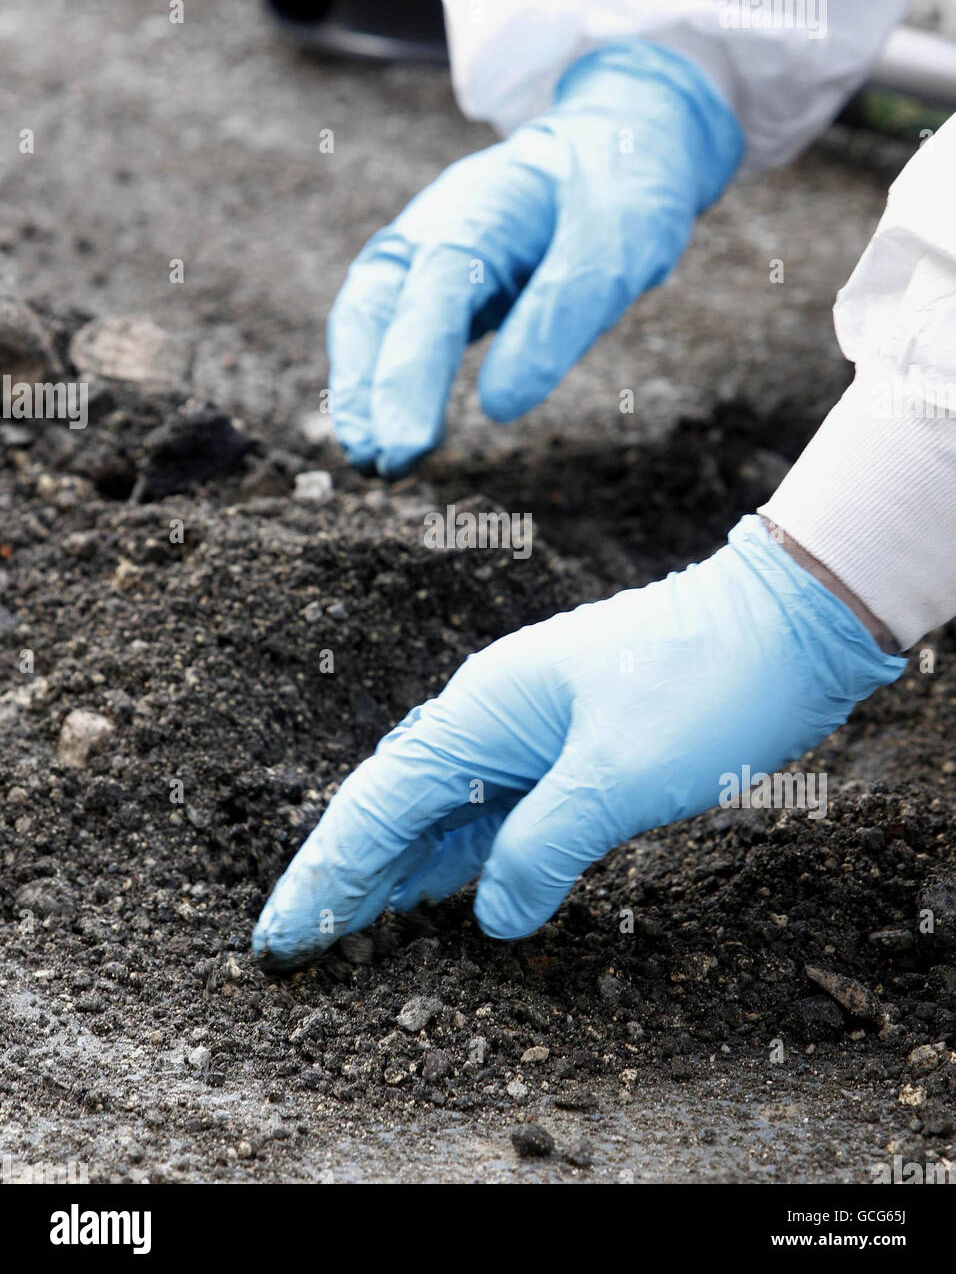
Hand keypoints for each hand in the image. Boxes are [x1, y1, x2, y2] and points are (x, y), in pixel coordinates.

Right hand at [252, 516, 903, 967]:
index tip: (281, 937)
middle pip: (395, 805)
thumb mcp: (619, 780)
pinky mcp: (570, 746)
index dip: (327, 877)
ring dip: (397, 869)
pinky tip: (444, 890)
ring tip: (350, 927)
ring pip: (442, 809)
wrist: (787, 621)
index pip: (378, 806)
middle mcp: (490, 716)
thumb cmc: (705, 686)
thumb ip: (542, 850)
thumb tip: (492, 920)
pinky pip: (495, 809)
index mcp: (481, 712)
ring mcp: (530, 728)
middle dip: (345, 876)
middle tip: (299, 946)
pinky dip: (461, 855)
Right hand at [327, 39, 743, 476]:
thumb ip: (558, 320)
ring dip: (361, 390)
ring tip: (371, 461)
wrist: (616, 142)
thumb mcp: (617, 250)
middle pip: (374, 307)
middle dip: (367, 390)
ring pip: (368, 318)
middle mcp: (433, 226)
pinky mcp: (433, 279)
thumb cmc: (620, 192)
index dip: (410, 375)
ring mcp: (424, 250)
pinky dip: (379, 377)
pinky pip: (389, 327)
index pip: (429, 298)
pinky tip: (385, 428)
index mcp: (479, 208)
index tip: (408, 446)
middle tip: (379, 465)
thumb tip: (498, 407)